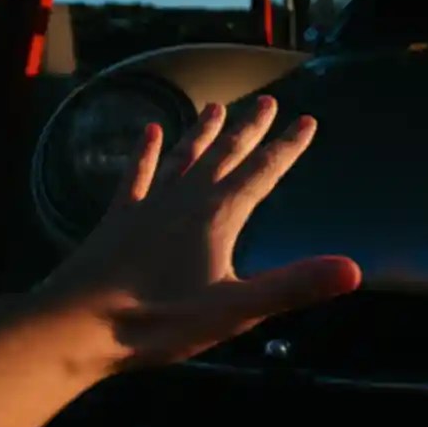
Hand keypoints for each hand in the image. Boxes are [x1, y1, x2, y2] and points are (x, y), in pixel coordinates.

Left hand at [36, 96, 360, 376]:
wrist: (74, 325)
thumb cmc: (159, 320)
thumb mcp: (236, 309)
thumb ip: (294, 286)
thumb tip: (353, 269)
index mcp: (219, 216)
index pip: (263, 173)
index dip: (288, 148)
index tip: (308, 121)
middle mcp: (186, 199)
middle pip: (225, 155)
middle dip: (250, 129)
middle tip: (268, 101)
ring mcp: (149, 205)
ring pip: (184, 157)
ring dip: (203, 132)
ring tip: (216, 106)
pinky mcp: (118, 218)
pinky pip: (137, 176)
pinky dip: (145, 153)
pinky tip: (148, 133)